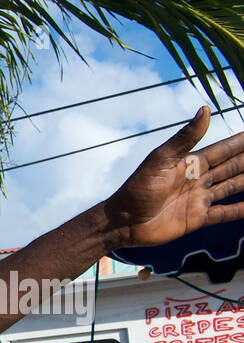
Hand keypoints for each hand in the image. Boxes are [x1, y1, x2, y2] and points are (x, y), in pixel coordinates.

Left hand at [102, 108, 243, 248]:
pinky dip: (242, 209)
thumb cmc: (137, 188)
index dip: (243, 141)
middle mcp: (200, 179)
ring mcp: (200, 199)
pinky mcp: (198, 218)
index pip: (226, 149)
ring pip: (234, 186)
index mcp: (191, 162)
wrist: (123, 221)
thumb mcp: (160, 159)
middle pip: (235, 166)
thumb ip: (185, 138)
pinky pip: (226, 212)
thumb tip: (206, 109)